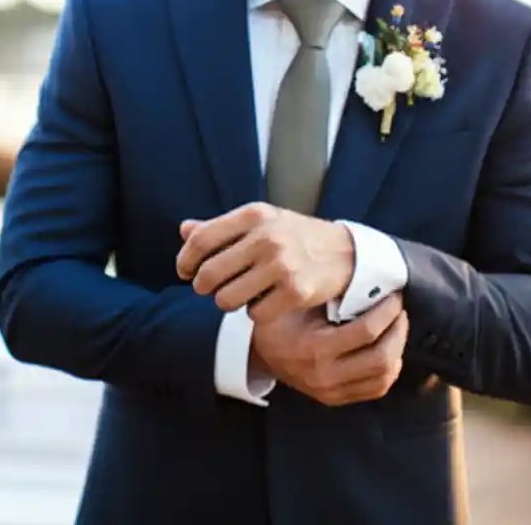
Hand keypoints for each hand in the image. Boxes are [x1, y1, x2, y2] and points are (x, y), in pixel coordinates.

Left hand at [176, 202, 353, 322]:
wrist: (346, 253)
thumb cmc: (295, 237)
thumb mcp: (262, 222)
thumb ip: (222, 227)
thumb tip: (184, 230)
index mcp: (254, 214)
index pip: (201, 239)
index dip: (186, 260)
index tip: (185, 271)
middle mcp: (267, 237)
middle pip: (209, 274)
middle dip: (204, 287)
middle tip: (211, 289)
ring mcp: (282, 265)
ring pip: (227, 300)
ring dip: (228, 302)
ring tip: (242, 294)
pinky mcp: (296, 291)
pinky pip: (254, 314)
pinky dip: (256, 313)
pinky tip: (267, 301)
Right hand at [252, 293, 408, 406]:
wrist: (259, 352)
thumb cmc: (278, 319)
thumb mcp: (293, 301)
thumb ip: (326, 294)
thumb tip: (368, 281)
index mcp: (314, 349)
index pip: (366, 332)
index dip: (387, 312)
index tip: (393, 296)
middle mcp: (325, 376)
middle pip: (382, 359)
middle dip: (398, 330)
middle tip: (398, 311)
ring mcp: (331, 392)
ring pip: (384, 377)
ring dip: (397, 350)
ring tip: (395, 327)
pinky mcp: (336, 399)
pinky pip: (376, 388)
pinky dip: (389, 368)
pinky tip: (387, 349)